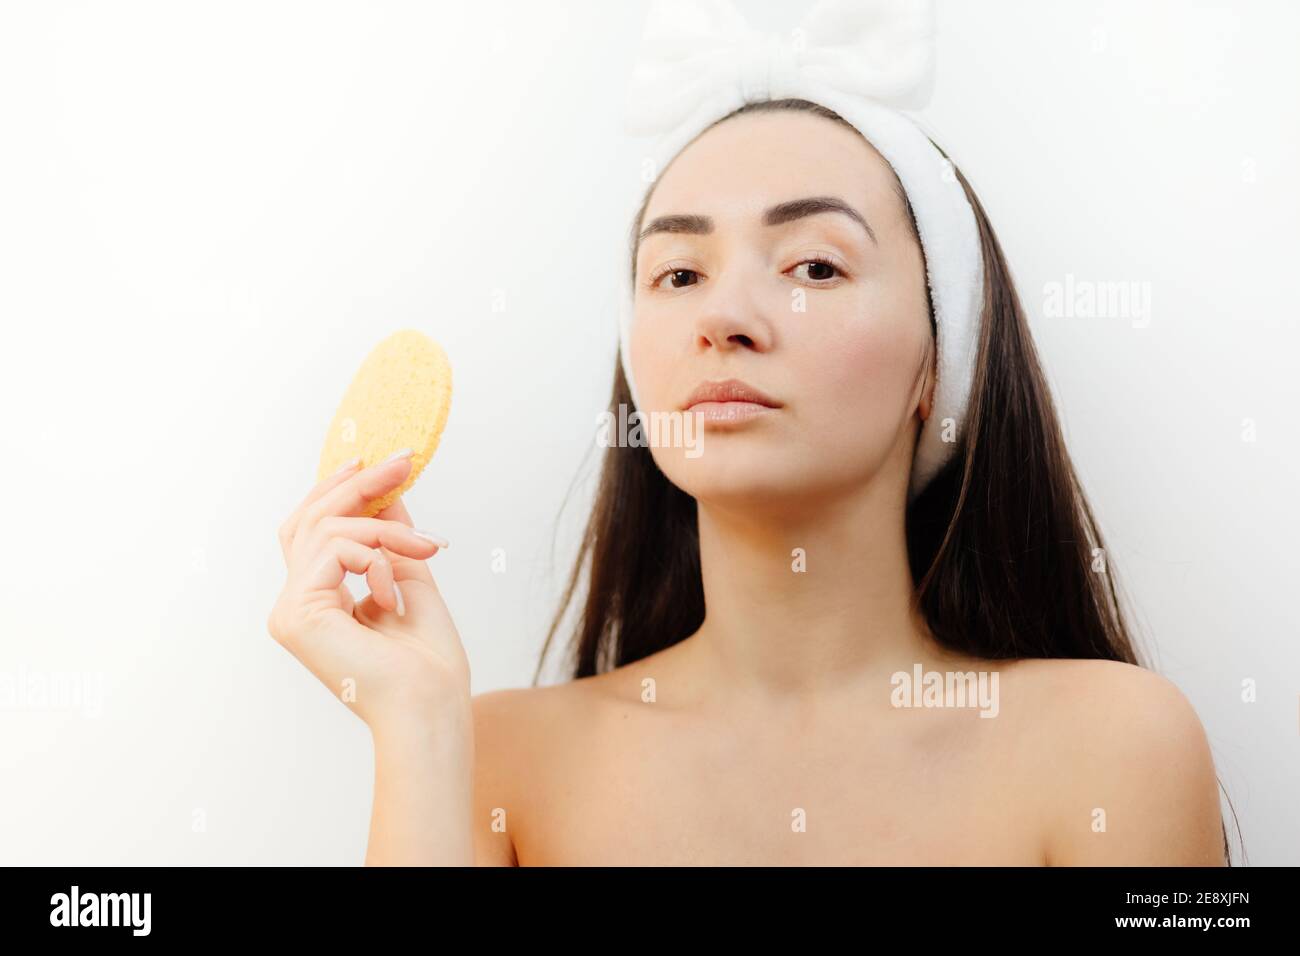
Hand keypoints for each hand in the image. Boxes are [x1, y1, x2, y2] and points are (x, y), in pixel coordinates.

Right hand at [267, 452, 469, 729]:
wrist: (430, 707)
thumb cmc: (427, 663)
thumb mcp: (410, 580)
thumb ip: (391, 538)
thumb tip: (387, 491)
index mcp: (319, 603)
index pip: (312, 532)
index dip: (338, 491)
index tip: (376, 461)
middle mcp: (295, 606)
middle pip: (309, 520)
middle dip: (357, 486)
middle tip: (401, 461)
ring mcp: (290, 611)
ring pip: (326, 529)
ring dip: (386, 530)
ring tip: (427, 549)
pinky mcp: (296, 614)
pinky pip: (333, 550)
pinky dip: (375, 557)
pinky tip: (394, 593)